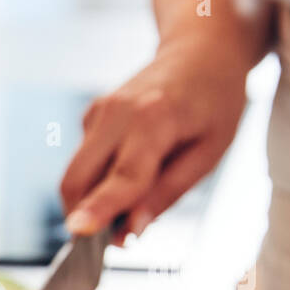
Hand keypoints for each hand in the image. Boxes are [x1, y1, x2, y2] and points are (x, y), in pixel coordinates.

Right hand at [62, 40, 249, 238]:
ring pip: (75, 175)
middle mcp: (116, 112)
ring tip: (131, 198)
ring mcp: (98, 112)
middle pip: (79, 179)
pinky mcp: (89, 117)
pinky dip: (98, 181)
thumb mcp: (208, 154)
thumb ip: (166, 194)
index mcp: (155, 118)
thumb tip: (129, 232)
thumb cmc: (214, 104)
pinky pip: (83, 164)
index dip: (101, 207)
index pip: (123, 174)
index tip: (78, 231)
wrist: (200, 51)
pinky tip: (130, 165)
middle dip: (84, 215)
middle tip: (111, 238)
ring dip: (91, 200)